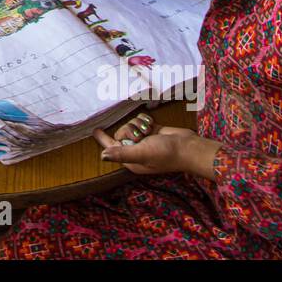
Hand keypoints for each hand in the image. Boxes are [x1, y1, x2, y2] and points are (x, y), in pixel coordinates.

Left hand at [95, 120, 214, 176]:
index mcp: (131, 160)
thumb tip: (102, 156)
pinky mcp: (151, 131)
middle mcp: (135, 150)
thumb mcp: (141, 154)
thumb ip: (121, 154)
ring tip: (149, 131)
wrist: (188, 146)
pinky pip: (140, 120)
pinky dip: (145, 121)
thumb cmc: (166, 154)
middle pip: (120, 132)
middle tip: (141, 136)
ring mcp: (144, 140)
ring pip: (130, 124)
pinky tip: (152, 125)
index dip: (102, 138)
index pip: (111, 147)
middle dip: (129, 130)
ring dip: (139, 124)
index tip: (94, 129)